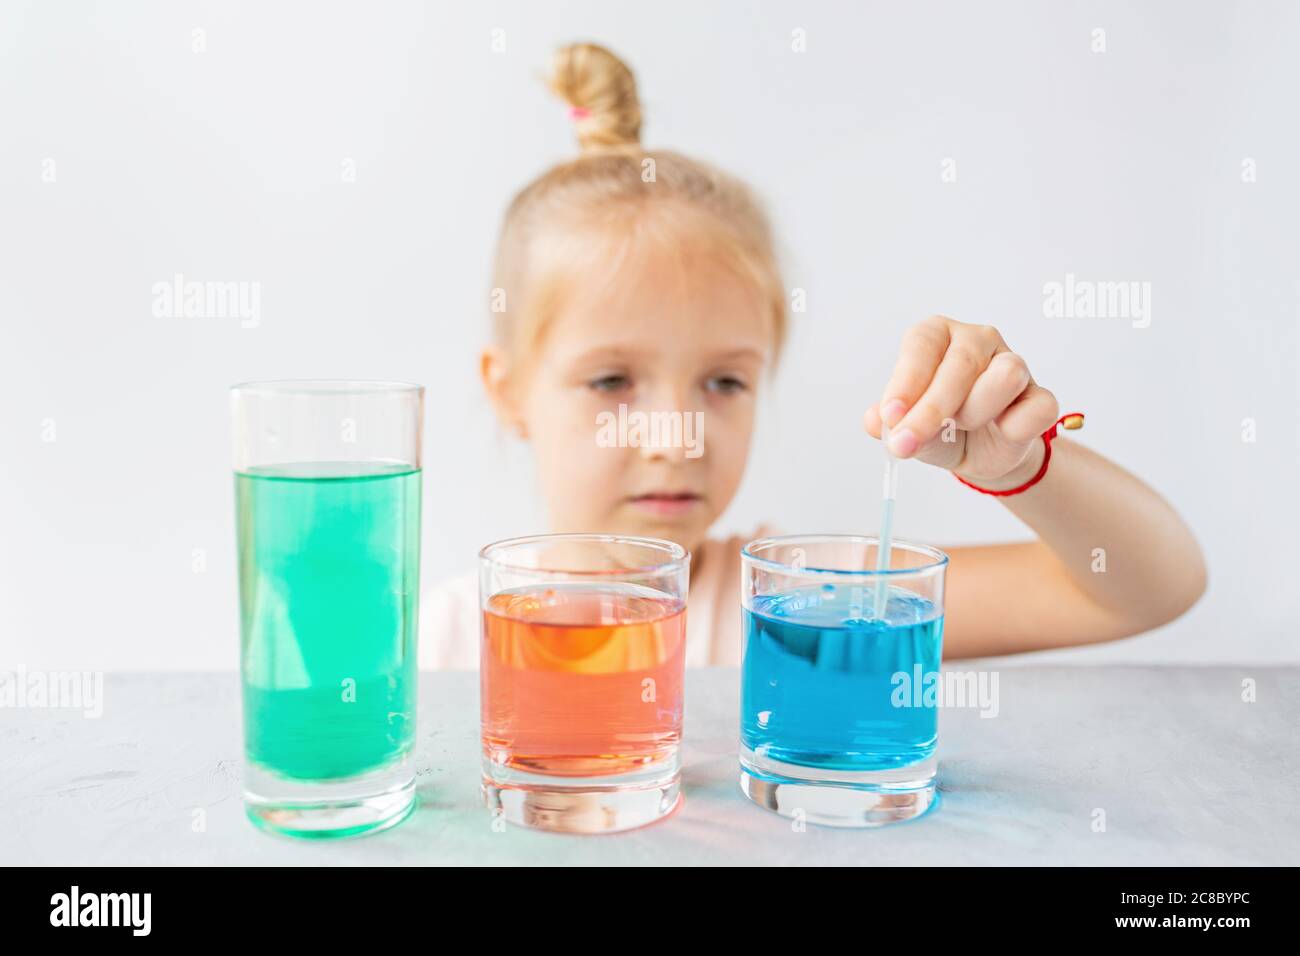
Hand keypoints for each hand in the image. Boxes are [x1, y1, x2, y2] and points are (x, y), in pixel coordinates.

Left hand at [863, 316, 1059, 489]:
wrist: (977, 455)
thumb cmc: (938, 429)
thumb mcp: (906, 429)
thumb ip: (890, 424)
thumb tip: (875, 421)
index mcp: (938, 336)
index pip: (922, 344)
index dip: (906, 381)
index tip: (891, 416)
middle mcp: (977, 340)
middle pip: (960, 364)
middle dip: (931, 409)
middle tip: (907, 443)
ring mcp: (1014, 363)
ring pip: (1005, 375)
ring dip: (976, 411)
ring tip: (962, 425)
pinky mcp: (1040, 396)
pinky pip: (1037, 407)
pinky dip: (1015, 427)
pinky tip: (1001, 432)